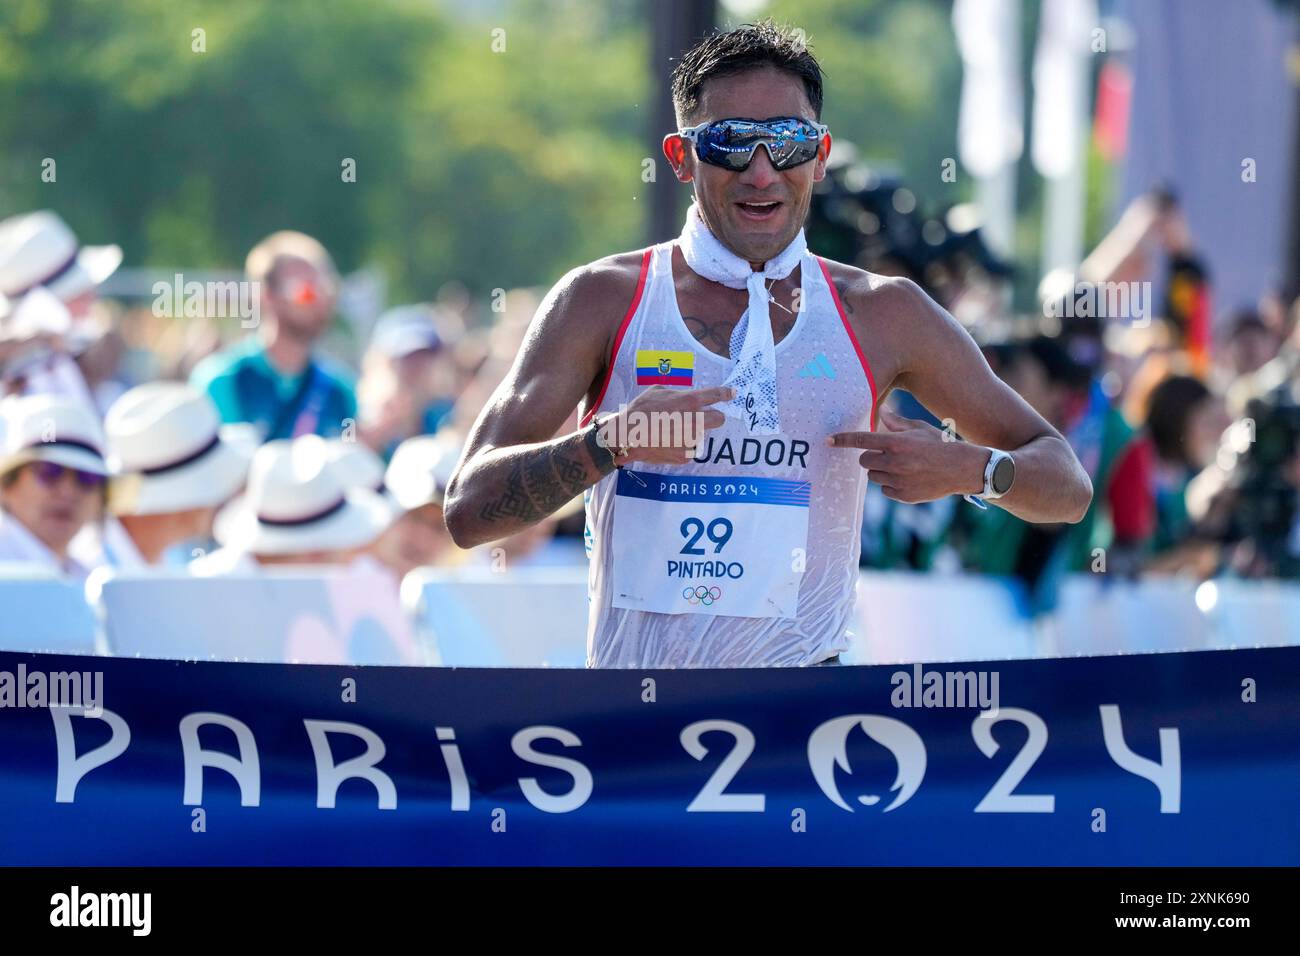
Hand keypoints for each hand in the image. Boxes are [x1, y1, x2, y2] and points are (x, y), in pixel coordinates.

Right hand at [601, 385, 731, 464]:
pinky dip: (679, 446)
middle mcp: (695, 420)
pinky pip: (687, 448)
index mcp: (690, 401)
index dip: (726, 393)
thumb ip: (676, 393)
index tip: (732, 394)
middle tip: (704, 418)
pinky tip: (664, 443)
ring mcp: (691, 440)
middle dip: (715, 417)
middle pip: (719, 419)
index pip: (716, 395)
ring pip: (699, 435)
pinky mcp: (685, 455)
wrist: (628, 436)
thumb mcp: (657, 391)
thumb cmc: (640, 410)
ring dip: (690, 433)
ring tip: (669, 432)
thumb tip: (682, 396)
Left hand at [828, 405, 989, 502]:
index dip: (842, 440)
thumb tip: (882, 411)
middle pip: (864, 461)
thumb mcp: (920, 428)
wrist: (964, 469)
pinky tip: (909, 479)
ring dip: (881, 471)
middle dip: (871, 457)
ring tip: (904, 467)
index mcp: (897, 442)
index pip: (862, 440)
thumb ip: (897, 423)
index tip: (828, 441)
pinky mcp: (903, 496)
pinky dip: (892, 485)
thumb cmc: (941, 444)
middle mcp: (895, 462)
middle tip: (887, 455)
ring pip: (874, 476)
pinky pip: (886, 490)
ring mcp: (898, 481)